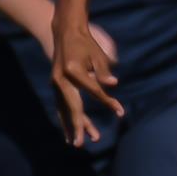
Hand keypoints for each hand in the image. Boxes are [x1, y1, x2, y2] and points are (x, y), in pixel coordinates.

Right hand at [50, 15, 121, 144]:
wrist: (64, 32)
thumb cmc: (85, 43)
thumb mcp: (98, 54)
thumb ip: (104, 70)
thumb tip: (113, 84)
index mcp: (73, 70)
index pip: (94, 91)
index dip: (108, 102)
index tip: (120, 112)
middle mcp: (61, 79)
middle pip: (72, 106)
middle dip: (79, 126)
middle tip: (82, 144)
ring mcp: (55, 83)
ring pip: (64, 109)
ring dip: (71, 126)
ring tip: (78, 143)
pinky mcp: (56, 85)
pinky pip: (61, 105)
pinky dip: (65, 118)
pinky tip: (69, 131)